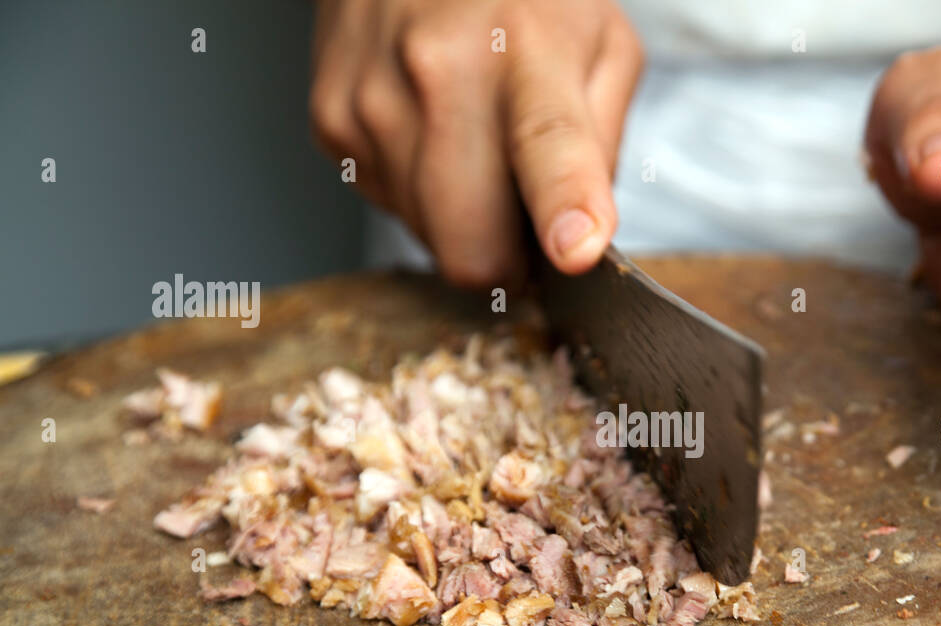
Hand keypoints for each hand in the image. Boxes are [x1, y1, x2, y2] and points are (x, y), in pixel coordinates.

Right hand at [310, 0, 641, 286]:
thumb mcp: (602, 47)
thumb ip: (604, 149)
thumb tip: (582, 240)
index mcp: (528, 51)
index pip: (547, 144)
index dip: (563, 207)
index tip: (574, 252)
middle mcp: (439, 73)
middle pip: (468, 244)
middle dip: (504, 257)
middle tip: (525, 217)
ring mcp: (373, 102)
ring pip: (426, 236)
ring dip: (460, 217)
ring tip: (473, 143)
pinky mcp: (332, 123)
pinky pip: (388, 206)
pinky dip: (418, 190)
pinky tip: (430, 129)